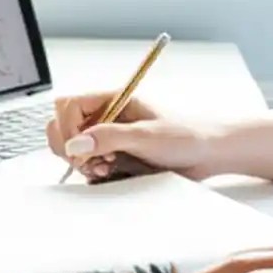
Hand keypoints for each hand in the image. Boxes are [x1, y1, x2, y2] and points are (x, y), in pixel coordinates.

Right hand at [45, 92, 219, 181]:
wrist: (208, 155)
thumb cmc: (185, 137)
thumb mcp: (146, 136)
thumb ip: (109, 137)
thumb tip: (75, 144)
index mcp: (113, 100)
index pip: (69, 105)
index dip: (67, 126)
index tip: (79, 147)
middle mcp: (107, 116)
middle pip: (64, 125)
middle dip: (70, 146)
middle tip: (88, 162)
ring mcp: (108, 137)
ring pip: (73, 147)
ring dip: (81, 161)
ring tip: (104, 168)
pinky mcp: (113, 156)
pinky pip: (88, 163)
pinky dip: (91, 171)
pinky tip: (108, 173)